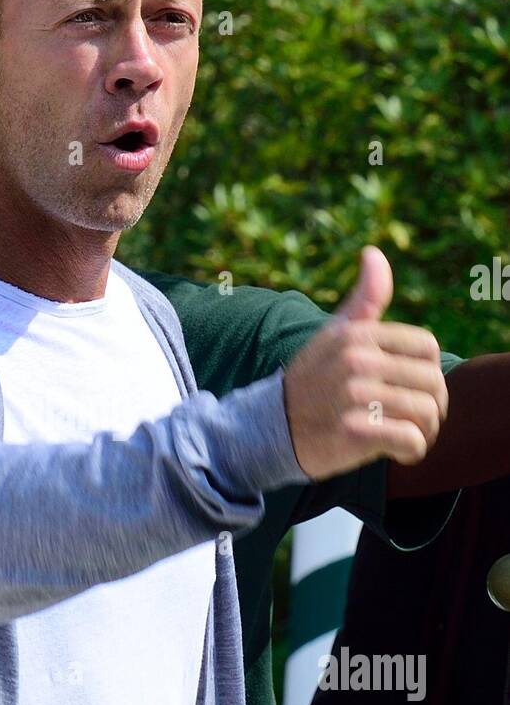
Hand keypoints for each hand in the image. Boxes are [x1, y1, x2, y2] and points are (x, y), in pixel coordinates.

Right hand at [283, 246, 447, 480]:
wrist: (270, 428)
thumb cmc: (311, 380)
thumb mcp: (334, 334)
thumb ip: (364, 298)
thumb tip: (374, 252)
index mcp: (358, 335)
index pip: (428, 349)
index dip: (426, 371)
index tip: (409, 387)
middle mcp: (357, 361)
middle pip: (433, 382)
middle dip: (432, 405)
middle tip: (413, 419)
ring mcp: (354, 397)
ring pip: (427, 413)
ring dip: (425, 431)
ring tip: (406, 435)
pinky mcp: (354, 433)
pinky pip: (411, 440)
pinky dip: (412, 450)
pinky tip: (398, 451)